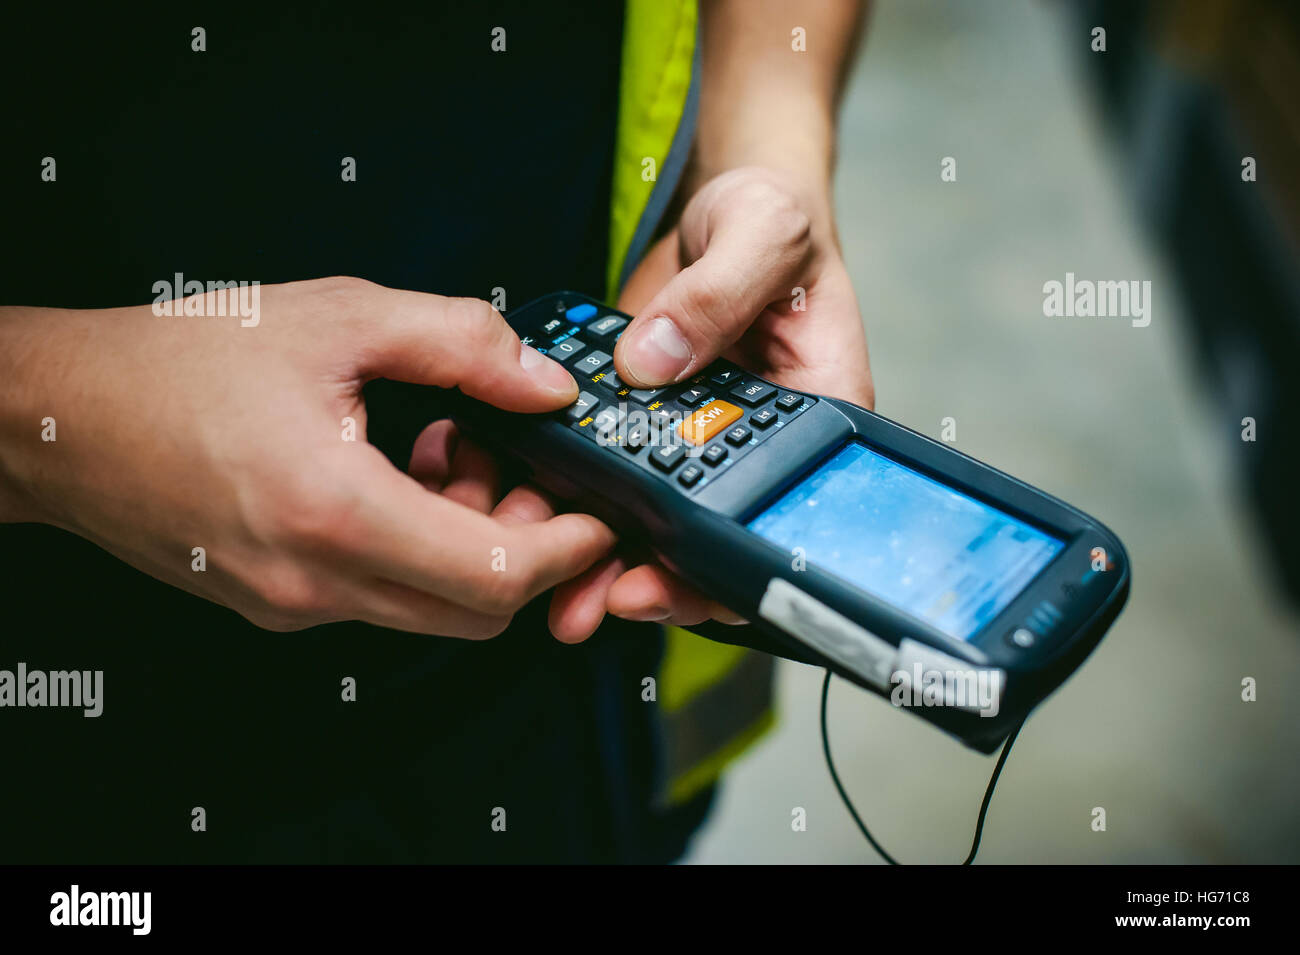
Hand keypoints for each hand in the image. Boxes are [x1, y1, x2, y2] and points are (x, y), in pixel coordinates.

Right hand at [0, 277, 613, 636]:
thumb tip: (544, 381)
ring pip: (431, 608)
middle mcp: (316, 581)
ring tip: (448, 455)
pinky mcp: (276, 603)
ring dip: (470, 546)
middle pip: (477, 610)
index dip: (569, 548)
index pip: (498, 575)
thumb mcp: (336, 318)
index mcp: (337, 512)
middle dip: (528, 548)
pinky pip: (380, 597)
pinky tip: (398, 476)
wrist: (58, 417)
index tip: (597, 512)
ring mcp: (293, 604)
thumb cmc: (175, 363)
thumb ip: (461, 344)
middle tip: (522, 472)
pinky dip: (418, 551)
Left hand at [547, 167, 872, 641]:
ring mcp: (696, 437)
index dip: (724, 567)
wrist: (723, 208)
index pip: (778, 516)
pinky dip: (570, 493)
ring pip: (653, 520)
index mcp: (812, 412)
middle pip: (710, 538)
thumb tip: (654, 362)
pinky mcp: (645, 422)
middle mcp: (754, 441)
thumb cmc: (771, 217)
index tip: (665, 582)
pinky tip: (526, 500)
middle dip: (650, 581)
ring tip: (550, 577)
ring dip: (601, 554)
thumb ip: (715, 295)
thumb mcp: (760, 235)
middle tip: (593, 599)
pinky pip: (609, 471)